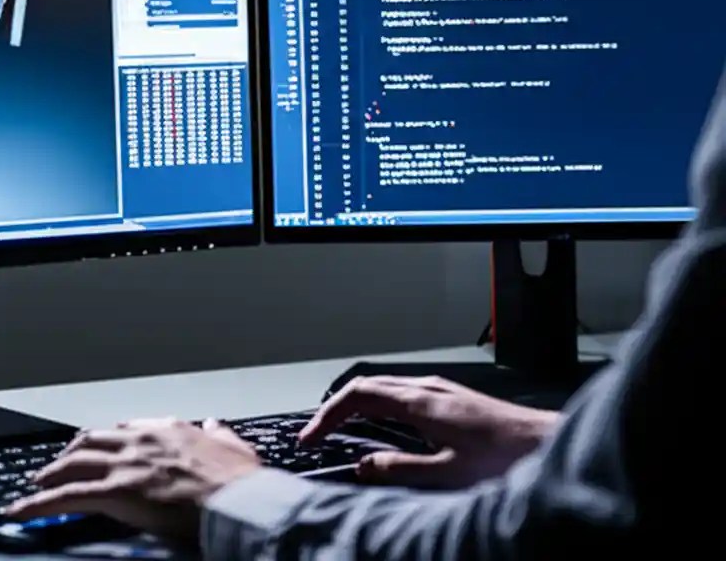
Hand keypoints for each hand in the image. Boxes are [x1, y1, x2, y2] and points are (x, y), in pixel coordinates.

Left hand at [5, 418, 261, 546]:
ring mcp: (125, 465)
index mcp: (168, 430)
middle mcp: (141, 440)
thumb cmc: (240, 484)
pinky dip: (37, 504)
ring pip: (74, 463)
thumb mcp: (234, 449)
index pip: (126, 428)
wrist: (239, 503)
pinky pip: (65, 496)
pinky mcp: (114, 493)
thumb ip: (219, 435)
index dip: (107, 440)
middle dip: (72, 452)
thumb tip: (215, 425)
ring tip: (36, 484)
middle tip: (58, 464)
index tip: (99, 447)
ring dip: (51, 473)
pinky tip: (19, 511)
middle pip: (92, 441)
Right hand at [299, 375, 558, 488]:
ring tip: (340, 429)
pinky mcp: (452, 398)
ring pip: (384, 387)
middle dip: (335, 409)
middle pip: (366, 386)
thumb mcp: (446, 474)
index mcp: (421, 401)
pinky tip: (382, 427)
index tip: (309, 439)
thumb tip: (363, 467)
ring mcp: (441, 390)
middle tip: (316, 434)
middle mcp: (428, 388)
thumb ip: (399, 469)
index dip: (326, 416)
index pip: (356, 396)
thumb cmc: (508, 460)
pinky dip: (378, 407)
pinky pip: (401, 393)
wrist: (551, 447)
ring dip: (356, 406)